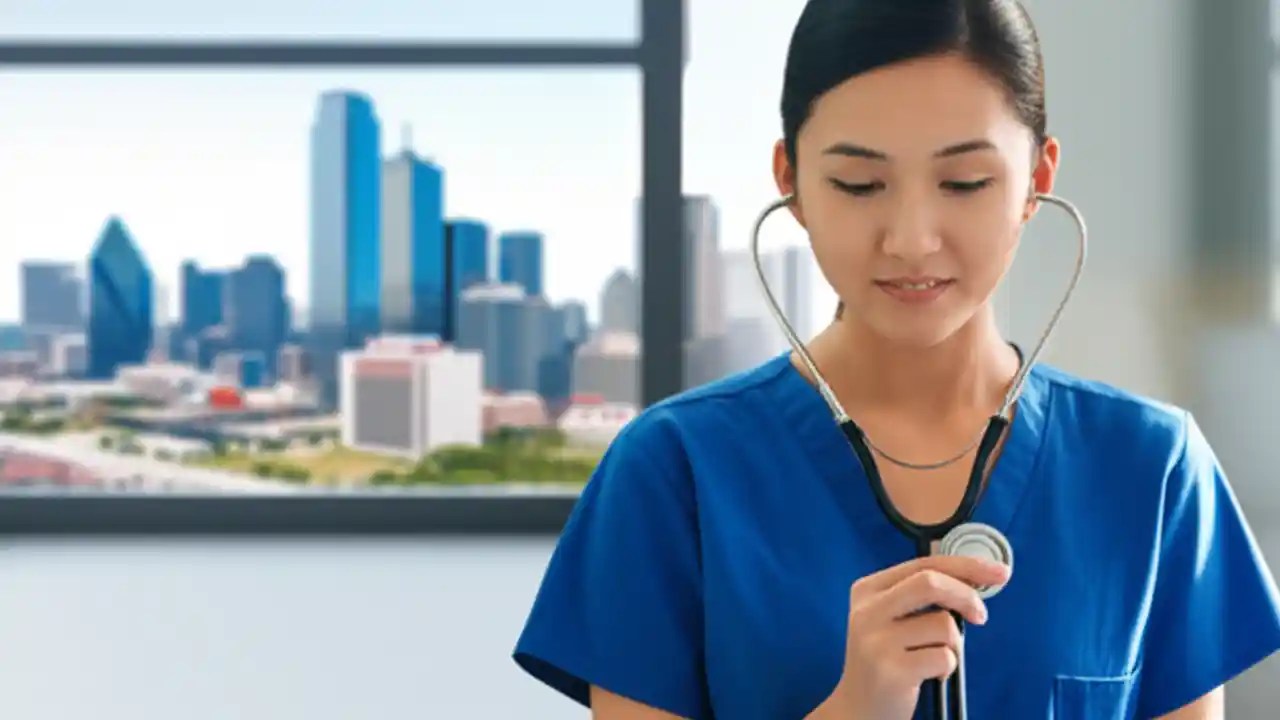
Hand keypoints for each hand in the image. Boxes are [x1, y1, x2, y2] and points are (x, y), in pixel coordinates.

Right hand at [828, 555, 1011, 719]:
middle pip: (930, 583)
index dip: (966, 565)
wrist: (858, 707)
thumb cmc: (886, 659)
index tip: (998, 572)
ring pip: (943, 625)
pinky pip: (944, 658)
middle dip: (966, 596)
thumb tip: (976, 577)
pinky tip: (929, 675)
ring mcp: (876, 641)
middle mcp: (867, 611)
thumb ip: (922, 595)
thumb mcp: (891, 619)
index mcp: (868, 590)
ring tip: (934, 657)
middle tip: (980, 616)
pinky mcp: (890, 671)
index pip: (923, 564)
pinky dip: (948, 668)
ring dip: (953, 644)